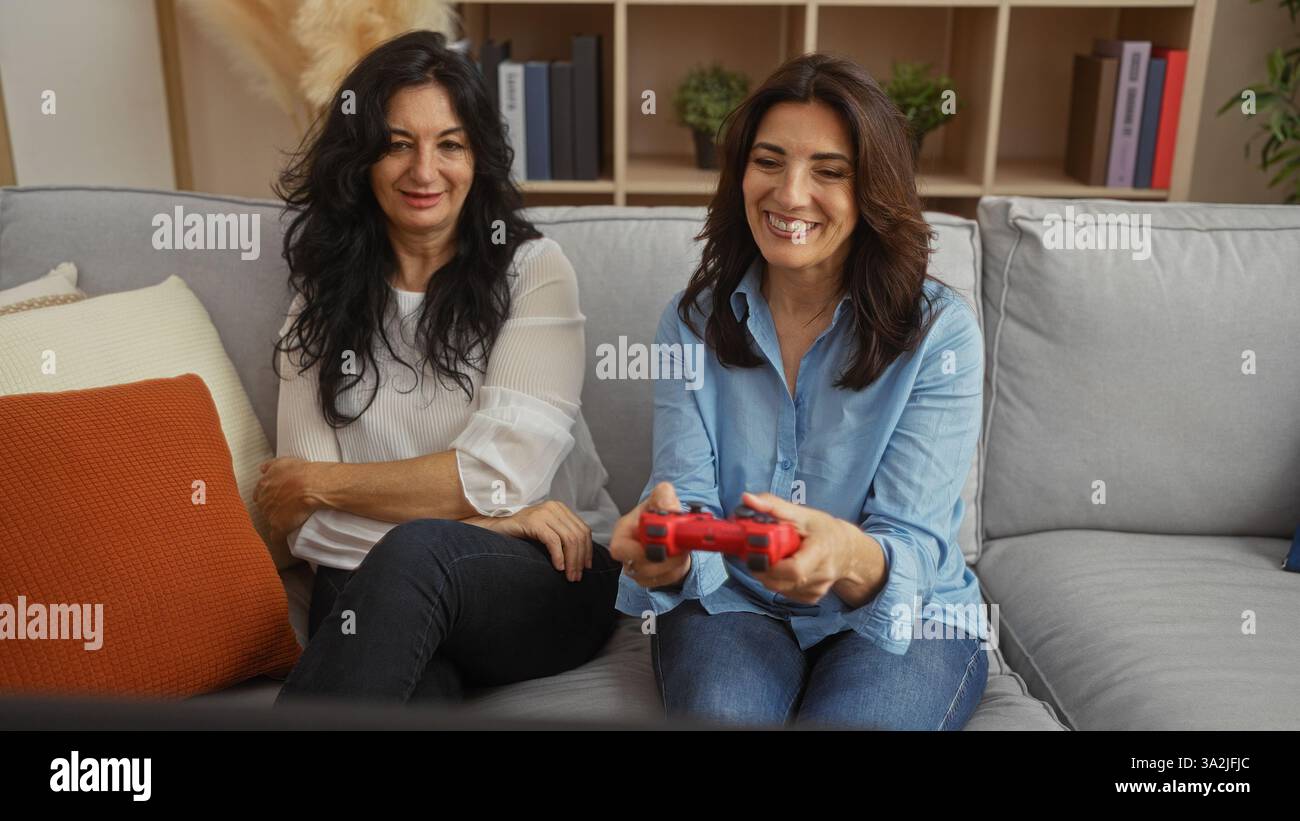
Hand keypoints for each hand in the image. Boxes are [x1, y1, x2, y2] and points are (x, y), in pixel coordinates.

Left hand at [255, 457, 326, 537]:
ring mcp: (270, 515)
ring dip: (276, 519)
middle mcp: (263, 500)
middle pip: (263, 507)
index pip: (259, 494)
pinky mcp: (279, 526)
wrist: (312, 485)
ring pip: (269, 520)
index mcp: (263, 486)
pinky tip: (284, 536)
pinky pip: (275, 536)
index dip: (268, 495)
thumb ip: (269, 465)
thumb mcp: (283, 462)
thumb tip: (261, 469)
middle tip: (285, 506)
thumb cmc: (301, 472)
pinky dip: (279, 536)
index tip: (277, 496)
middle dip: (271, 507)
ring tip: (289, 518)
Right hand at [465, 500, 591, 581]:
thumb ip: (562, 538)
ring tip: (570, 576)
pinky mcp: (533, 521)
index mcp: (560, 509)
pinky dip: (558, 556)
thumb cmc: (520, 536)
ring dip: (571, 561)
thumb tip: (582, 559)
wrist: (493, 530)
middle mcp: (554, 507)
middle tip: (577, 577)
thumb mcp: (546, 533)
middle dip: (580, 559)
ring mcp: (543, 512)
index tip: (586, 568)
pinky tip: (558, 568)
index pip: (583, 530)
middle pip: (578, 535)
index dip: (587, 550)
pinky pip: (553, 540)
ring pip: (568, 539)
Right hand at [608, 482, 692, 588]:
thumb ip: (663, 496)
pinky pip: (665, 580)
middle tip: (680, 547)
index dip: (640, 550)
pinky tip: (679, 556)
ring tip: (682, 547)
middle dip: (665, 559)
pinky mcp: (651, 580)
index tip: (661, 543)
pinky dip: (677, 570)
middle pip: (640, 568)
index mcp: (622, 533)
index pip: (619, 549)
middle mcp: (627, 554)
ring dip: (674, 563)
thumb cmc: (658, 514)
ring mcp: (638, 570)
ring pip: (655, 576)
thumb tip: (668, 506)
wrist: (670, 529)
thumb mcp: (660, 497)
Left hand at [741, 491, 883, 605]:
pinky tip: (784, 567)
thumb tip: (747, 499)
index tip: (757, 550)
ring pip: (778, 588)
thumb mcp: (802, 514)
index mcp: (821, 552)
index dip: (770, 563)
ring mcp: (816, 590)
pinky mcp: (811, 598)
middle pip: (780, 582)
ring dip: (767, 574)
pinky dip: (777, 580)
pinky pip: (784, 592)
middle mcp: (821, 575)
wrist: (847, 550)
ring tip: (774, 557)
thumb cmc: (824, 530)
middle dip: (762, 568)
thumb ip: (773, 506)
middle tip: (758, 552)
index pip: (793, 570)